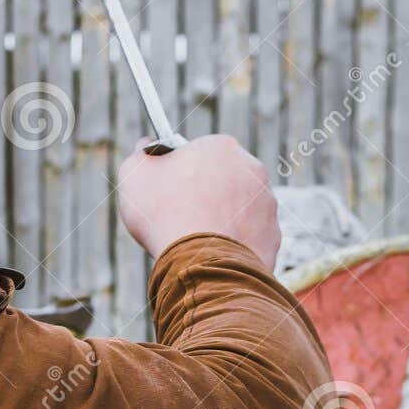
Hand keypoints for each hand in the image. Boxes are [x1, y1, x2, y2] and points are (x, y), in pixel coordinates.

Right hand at [117, 135, 280, 267]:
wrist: (202, 262)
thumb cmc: (166, 213)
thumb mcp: (135, 174)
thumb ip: (140, 155)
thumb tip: (145, 147)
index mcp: (221, 147)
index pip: (197, 152)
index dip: (177, 170)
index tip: (164, 187)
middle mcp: (253, 169)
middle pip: (221, 179)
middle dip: (202, 193)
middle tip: (177, 215)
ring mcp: (266, 205)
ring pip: (237, 209)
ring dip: (219, 219)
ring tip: (194, 240)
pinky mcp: (273, 237)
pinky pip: (248, 237)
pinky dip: (232, 245)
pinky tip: (212, 255)